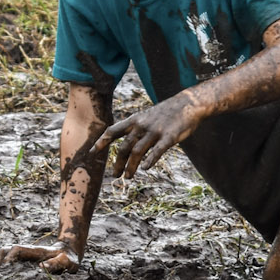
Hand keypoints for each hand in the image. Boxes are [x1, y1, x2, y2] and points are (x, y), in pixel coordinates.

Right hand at [0, 240, 81, 272]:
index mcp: (36, 252)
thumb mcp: (67, 261)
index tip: (6, 268)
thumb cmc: (69, 258)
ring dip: (0, 263)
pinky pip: (11, 261)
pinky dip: (4, 267)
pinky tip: (4, 278)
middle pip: (7, 250)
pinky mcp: (25, 260)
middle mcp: (28, 252)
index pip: (17, 249)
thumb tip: (42, 267)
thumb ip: (56, 263)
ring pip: (7, 254)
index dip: (9, 257)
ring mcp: (25, 255)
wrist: (69, 252)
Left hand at [90, 93, 205, 179]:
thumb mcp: (147, 116)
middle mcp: (142, 125)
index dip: (101, 142)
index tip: (91, 153)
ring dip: (131, 166)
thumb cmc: (167, 112)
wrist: (188, 103)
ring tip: (128, 177)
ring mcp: (155, 131)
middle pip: (124, 147)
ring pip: (137, 151)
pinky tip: (146, 168)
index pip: (112, 131)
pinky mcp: (170, 136)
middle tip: (115, 175)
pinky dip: (150, 160)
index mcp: (135, 120)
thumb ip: (136, 129)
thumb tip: (127, 145)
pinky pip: (158, 150)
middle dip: (118, 163)